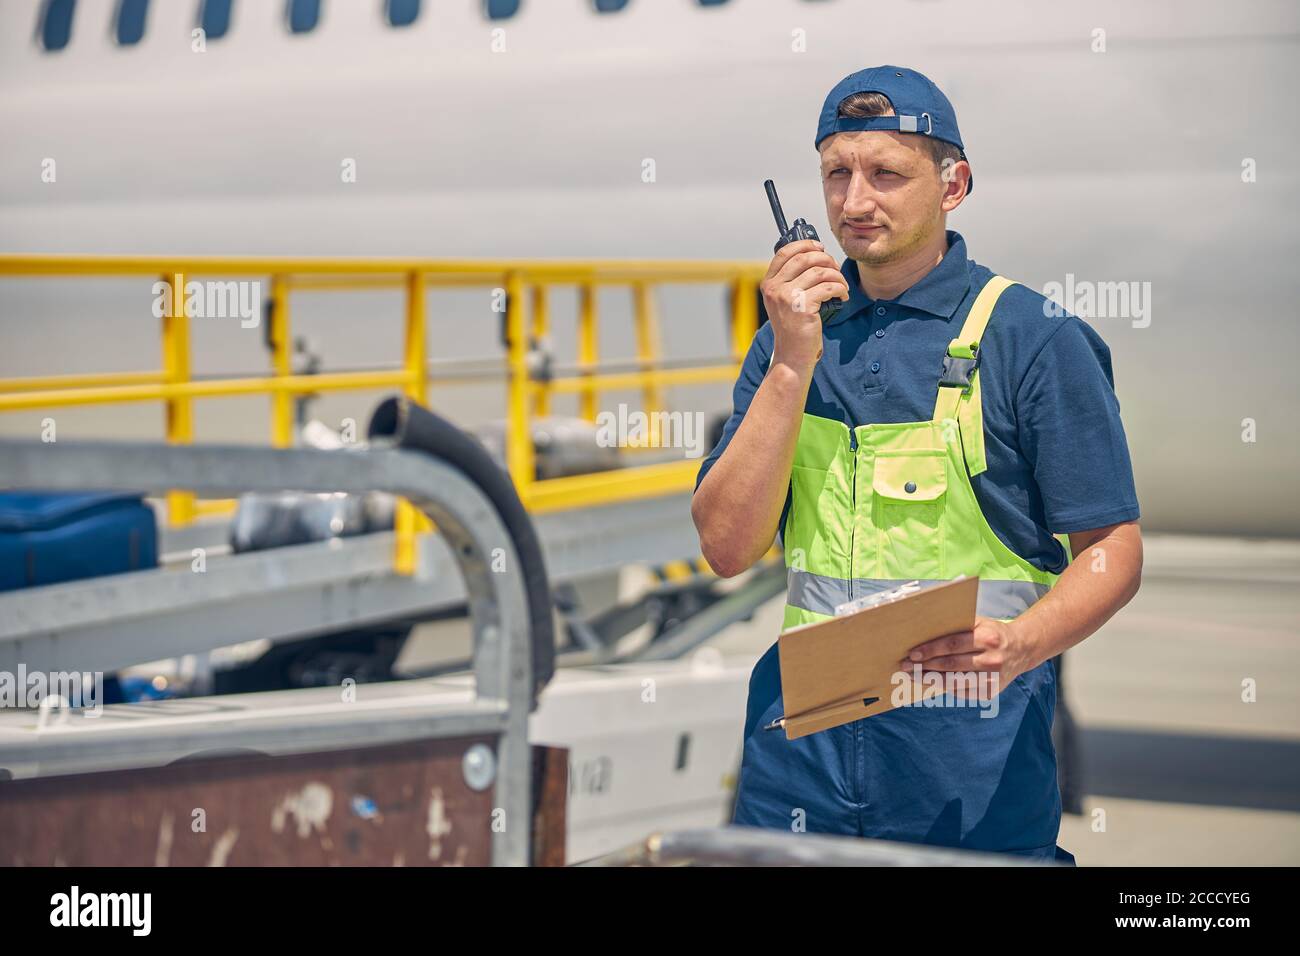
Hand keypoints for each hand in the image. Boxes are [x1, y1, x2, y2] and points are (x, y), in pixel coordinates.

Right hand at [759, 239, 849, 374]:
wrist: (792, 355)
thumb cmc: (792, 328)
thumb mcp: (783, 302)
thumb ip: (791, 281)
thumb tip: (815, 256)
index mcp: (769, 284)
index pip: (784, 252)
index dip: (804, 244)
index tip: (820, 247)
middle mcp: (775, 288)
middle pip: (805, 258)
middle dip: (826, 259)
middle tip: (835, 269)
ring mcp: (787, 298)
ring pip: (819, 271)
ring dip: (837, 275)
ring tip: (842, 285)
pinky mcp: (802, 307)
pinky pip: (828, 287)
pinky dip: (840, 289)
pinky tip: (842, 296)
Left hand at [897, 617, 1036, 698]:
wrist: (1021, 650)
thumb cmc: (992, 633)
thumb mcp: (980, 623)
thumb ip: (958, 625)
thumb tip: (925, 629)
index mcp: (987, 639)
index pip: (953, 645)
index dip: (930, 650)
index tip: (912, 653)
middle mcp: (991, 660)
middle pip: (951, 665)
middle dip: (925, 666)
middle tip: (905, 666)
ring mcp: (992, 679)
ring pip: (954, 682)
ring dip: (930, 679)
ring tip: (912, 676)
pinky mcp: (990, 692)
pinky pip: (961, 692)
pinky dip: (945, 687)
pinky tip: (931, 682)